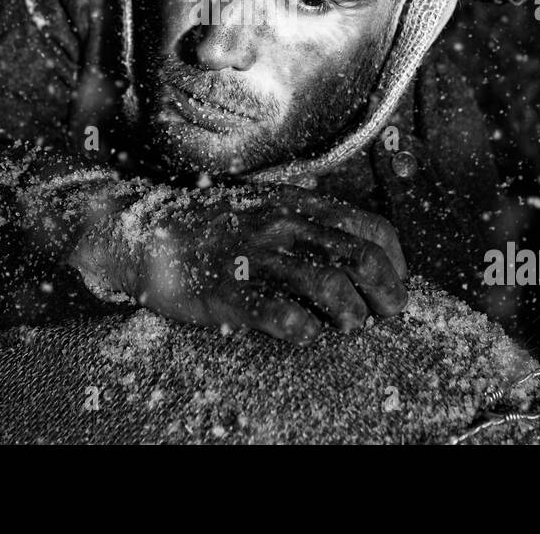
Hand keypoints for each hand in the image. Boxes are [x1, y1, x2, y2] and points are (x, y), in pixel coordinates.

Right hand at [129, 185, 408, 344]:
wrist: (144, 230)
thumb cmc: (212, 224)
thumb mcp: (265, 205)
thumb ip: (307, 221)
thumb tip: (355, 252)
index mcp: (297, 204)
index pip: (370, 228)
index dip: (396, 263)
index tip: (396, 287)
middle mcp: (282, 224)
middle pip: (359, 258)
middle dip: (385, 292)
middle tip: (386, 316)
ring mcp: (255, 255)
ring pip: (328, 286)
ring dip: (350, 314)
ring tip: (348, 327)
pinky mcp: (228, 289)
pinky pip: (281, 315)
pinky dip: (304, 331)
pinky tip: (303, 335)